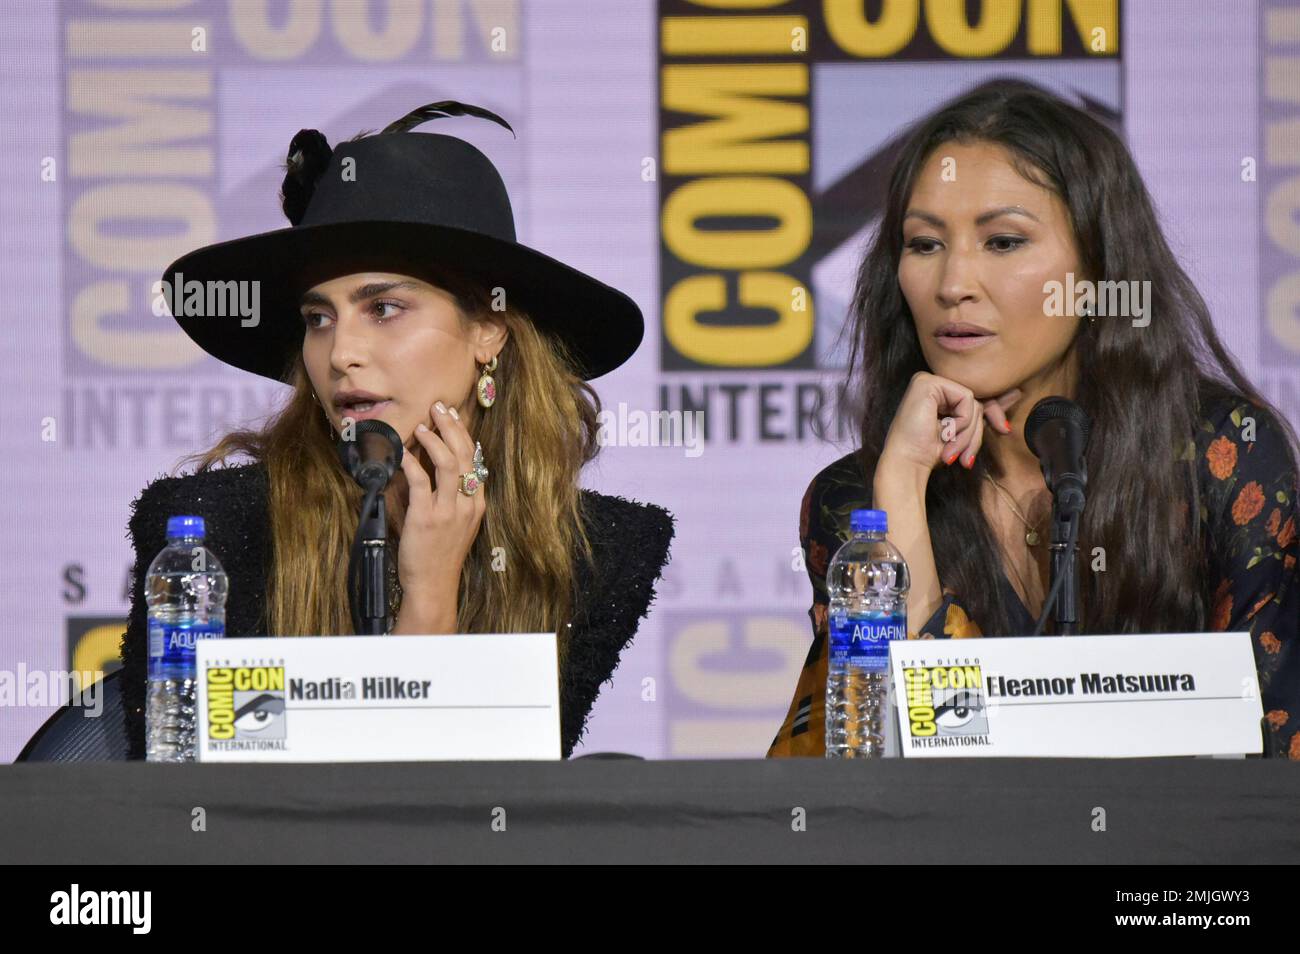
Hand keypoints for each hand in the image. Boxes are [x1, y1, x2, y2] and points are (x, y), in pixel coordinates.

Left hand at [393, 401, 485, 625]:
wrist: (433, 585)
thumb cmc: (440, 556)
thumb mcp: (456, 524)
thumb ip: (451, 497)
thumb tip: (435, 468)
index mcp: (476, 503)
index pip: (475, 460)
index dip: (463, 434)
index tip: (452, 416)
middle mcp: (467, 503)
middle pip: (465, 455)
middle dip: (452, 427)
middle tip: (438, 407)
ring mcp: (448, 511)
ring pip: (448, 463)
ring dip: (434, 439)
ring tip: (422, 424)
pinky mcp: (426, 518)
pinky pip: (420, 483)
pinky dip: (412, 464)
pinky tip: (402, 454)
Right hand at [880, 372, 1021, 477]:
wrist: (907, 464)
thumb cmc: (927, 453)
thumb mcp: (963, 431)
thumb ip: (985, 412)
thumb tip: (1017, 392)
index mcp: (936, 392)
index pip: (973, 398)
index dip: (992, 414)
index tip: (1004, 429)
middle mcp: (931, 382)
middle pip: (976, 400)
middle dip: (978, 431)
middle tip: (968, 458)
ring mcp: (928, 380)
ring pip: (973, 402)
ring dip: (967, 433)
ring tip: (951, 450)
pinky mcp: (928, 383)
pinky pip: (966, 399)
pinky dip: (962, 422)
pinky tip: (945, 433)